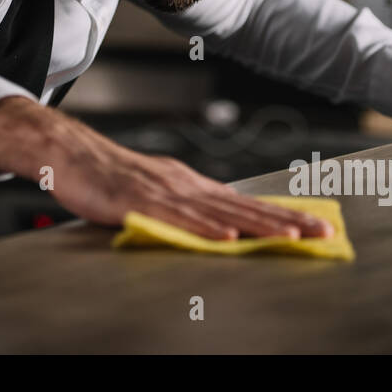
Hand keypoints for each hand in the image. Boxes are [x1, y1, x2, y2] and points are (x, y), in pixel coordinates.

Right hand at [0, 96, 332, 240]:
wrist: (66, 153)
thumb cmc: (106, 178)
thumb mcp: (155, 193)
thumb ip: (185, 209)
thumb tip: (219, 227)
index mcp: (190, 184)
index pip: (244, 203)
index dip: (282, 216)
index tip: (318, 227)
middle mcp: (184, 184)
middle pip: (242, 206)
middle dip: (286, 222)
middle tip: (325, 233)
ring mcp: (162, 192)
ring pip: (219, 213)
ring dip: (258, 226)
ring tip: (293, 238)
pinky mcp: (137, 202)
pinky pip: (176, 220)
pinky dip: (204, 229)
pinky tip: (227, 239)